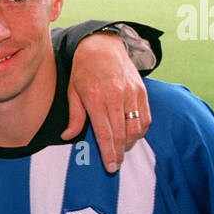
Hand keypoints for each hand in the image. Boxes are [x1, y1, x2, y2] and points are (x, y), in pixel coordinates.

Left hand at [63, 31, 151, 172]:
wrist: (103, 46)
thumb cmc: (84, 71)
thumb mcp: (72, 92)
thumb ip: (74, 117)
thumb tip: (67, 137)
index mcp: (96, 98)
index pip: (105, 133)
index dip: (108, 153)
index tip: (111, 167)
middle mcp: (116, 96)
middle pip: (121, 134)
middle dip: (119, 153)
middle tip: (115, 165)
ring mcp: (132, 93)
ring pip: (136, 128)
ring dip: (129, 142)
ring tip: (120, 148)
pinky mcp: (142, 91)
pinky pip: (146, 117)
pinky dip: (140, 130)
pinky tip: (131, 134)